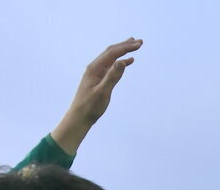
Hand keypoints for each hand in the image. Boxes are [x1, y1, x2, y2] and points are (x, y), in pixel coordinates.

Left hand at [53, 38, 141, 153]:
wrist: (80, 116)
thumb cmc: (90, 106)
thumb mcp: (103, 92)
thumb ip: (112, 76)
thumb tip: (122, 61)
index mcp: (95, 68)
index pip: (112, 53)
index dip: (126, 47)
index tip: (138, 44)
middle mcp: (95, 67)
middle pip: (111, 52)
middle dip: (125, 46)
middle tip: (139, 42)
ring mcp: (96, 73)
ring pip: (111, 58)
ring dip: (122, 51)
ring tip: (133, 46)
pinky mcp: (98, 79)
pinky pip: (110, 66)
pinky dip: (120, 62)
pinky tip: (127, 62)